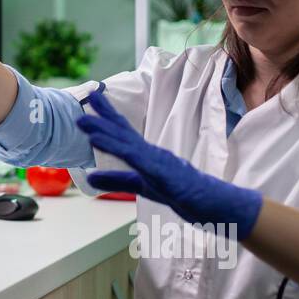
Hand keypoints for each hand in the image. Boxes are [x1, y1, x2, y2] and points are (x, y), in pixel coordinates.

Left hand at [75, 87, 262, 237]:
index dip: (107, 114)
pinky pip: (138, 161)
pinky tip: (102, 143)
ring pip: (128, 143)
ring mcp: (158, 161)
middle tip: (88, 93)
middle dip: (104, 112)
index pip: (123, 130)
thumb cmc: (181, 193)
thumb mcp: (141, 186)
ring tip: (84, 120)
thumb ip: (116, 180)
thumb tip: (90, 177)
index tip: (92, 96)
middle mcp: (151, 152)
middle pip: (124, 130)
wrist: (215, 205)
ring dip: (105, 130)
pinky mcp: (163, 174)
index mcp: (146, 153)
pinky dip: (119, 150)